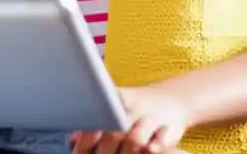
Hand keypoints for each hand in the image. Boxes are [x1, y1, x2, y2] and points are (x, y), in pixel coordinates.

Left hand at [70, 86, 190, 153]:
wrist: (173, 99)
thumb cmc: (134, 110)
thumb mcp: (112, 110)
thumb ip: (91, 126)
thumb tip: (72, 141)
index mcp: (113, 100)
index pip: (94, 121)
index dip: (85, 142)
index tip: (79, 153)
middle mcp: (132, 107)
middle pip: (113, 134)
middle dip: (103, 153)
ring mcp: (152, 117)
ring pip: (135, 140)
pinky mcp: (170, 128)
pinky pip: (160, 142)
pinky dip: (155, 147)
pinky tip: (150, 149)